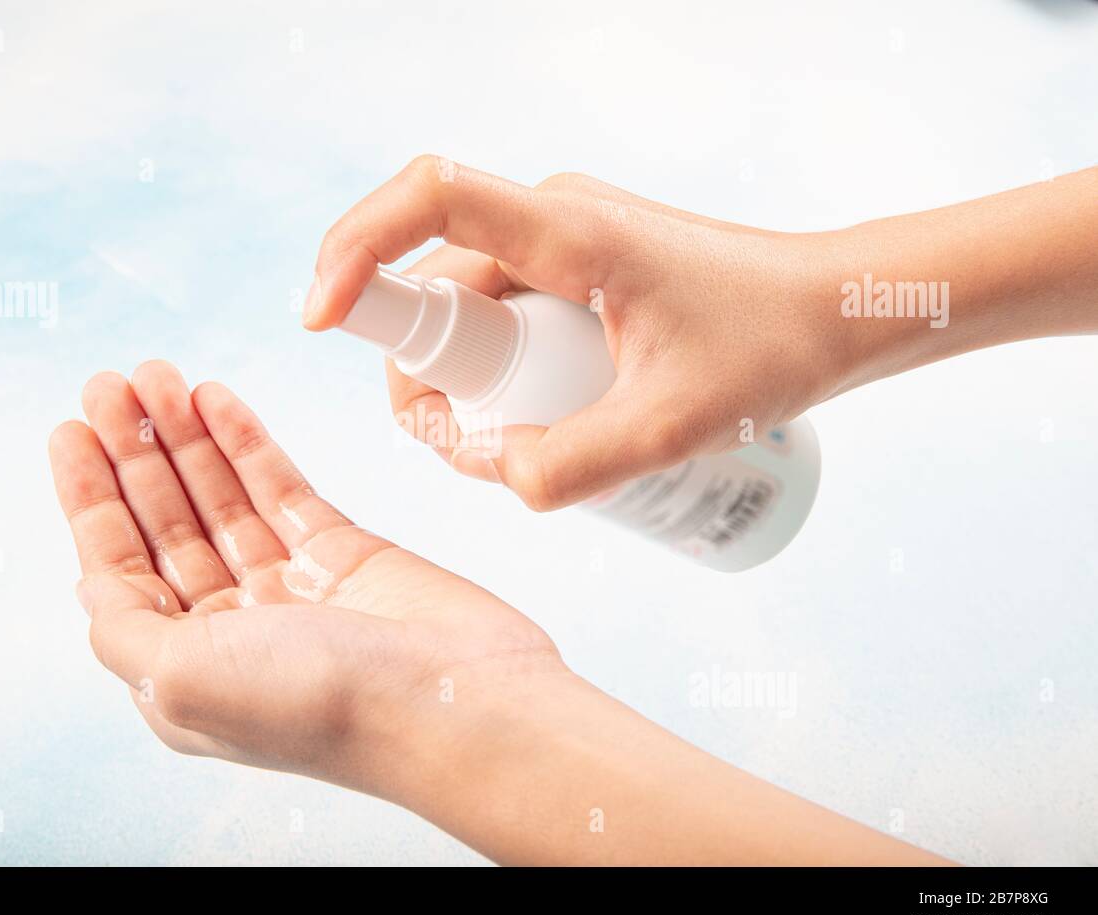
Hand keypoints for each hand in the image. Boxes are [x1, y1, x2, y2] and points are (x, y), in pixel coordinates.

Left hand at [48, 361, 563, 797]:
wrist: (458, 703)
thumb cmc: (323, 709)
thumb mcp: (183, 682)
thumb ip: (124, 632)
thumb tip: (91, 587)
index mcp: (185, 669)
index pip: (119, 569)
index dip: (90, 499)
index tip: (70, 430)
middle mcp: (232, 630)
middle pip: (166, 524)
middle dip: (132, 452)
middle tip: (108, 383)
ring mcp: (291, 588)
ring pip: (220, 498)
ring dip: (183, 436)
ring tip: (156, 374)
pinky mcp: (344, 553)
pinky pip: (279, 488)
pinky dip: (244, 442)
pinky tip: (215, 399)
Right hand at [303, 156, 843, 509]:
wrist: (837, 308)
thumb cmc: (772, 348)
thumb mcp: (670, 426)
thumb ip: (568, 468)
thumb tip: (491, 471)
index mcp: (569, 228)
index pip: (427, 197)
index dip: (355, 248)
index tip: (323, 319)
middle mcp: (551, 215)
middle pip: (430, 274)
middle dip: (420, 368)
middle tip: (463, 451)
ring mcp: (561, 236)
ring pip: (464, 302)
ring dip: (463, 376)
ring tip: (516, 447)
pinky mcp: (573, 263)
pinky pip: (500, 310)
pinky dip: (495, 366)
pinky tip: (543, 419)